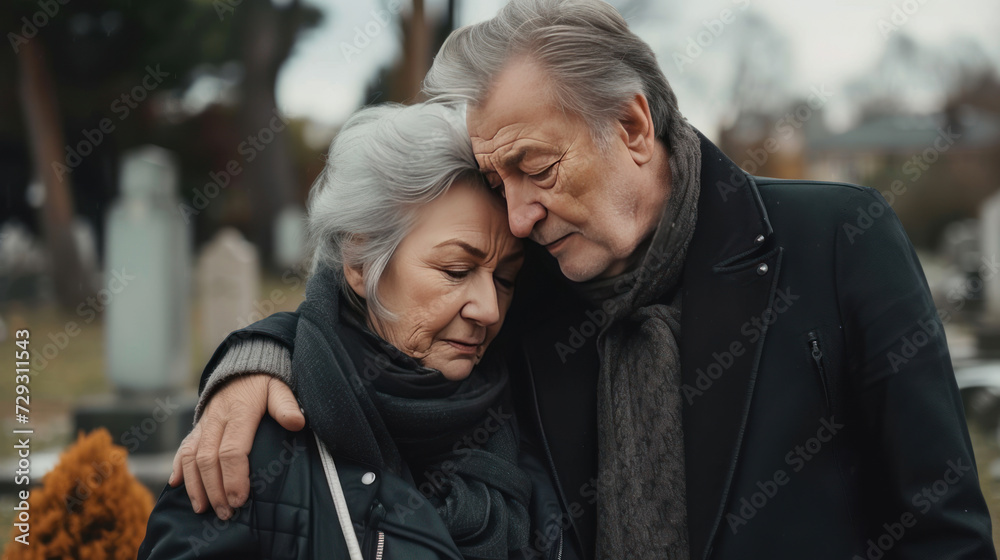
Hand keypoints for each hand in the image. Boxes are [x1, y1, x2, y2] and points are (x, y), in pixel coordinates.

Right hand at [169, 374, 304, 518]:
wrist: (243, 365)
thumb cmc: (265, 384)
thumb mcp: (279, 388)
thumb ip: (286, 405)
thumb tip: (297, 422)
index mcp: (240, 411)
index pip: (232, 450)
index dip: (233, 477)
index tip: (239, 499)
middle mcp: (217, 418)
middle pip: (208, 458)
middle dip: (214, 489)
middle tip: (225, 513)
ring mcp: (204, 423)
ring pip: (191, 456)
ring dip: (194, 485)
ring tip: (202, 509)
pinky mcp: (197, 426)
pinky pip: (183, 447)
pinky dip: (178, 466)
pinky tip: (175, 484)